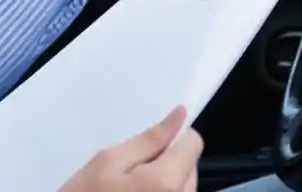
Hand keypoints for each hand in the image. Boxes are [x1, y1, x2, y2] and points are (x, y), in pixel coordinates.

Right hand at [58, 105, 202, 191]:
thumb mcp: (108, 161)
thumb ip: (149, 139)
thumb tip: (180, 116)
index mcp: (167, 181)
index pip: (193, 144)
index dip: (173, 137)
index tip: (151, 143)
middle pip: (190, 166)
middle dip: (168, 160)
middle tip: (132, 169)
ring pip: (185, 185)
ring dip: (165, 180)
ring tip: (131, 187)